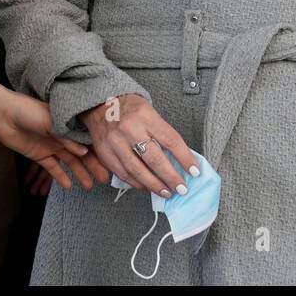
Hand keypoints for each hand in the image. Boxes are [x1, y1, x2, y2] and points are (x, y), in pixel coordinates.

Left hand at [0, 92, 101, 190]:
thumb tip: (84, 152)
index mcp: (67, 124)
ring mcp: (51, 146)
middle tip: (103, 179)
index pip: (86, 140)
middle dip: (92, 166)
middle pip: (80, 153)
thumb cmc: (28, 111)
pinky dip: (60, 177)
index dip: (98, 151)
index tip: (109, 162)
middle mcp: (61, 136)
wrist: (3, 114)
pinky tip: (69, 186)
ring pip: (69, 162)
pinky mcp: (39, 155)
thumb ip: (67, 138)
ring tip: (89, 186)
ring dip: (79, 173)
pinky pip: (52, 168)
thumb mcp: (51, 122)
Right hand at [80, 93, 197, 198]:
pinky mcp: (104, 152)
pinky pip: (122, 173)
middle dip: (170, 177)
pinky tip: (147, 187)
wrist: (100, 104)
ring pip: (137, 170)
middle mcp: (129, 129)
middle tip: (181, 188)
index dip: (184, 158)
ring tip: (166, 192)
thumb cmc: (130, 109)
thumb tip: (180, 159)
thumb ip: (162, 133)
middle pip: (154, 159)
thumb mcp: (150, 112)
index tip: (194, 171)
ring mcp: (115, 142)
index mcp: (145, 116)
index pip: (170, 140)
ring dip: (154, 185)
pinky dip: (136, 183)